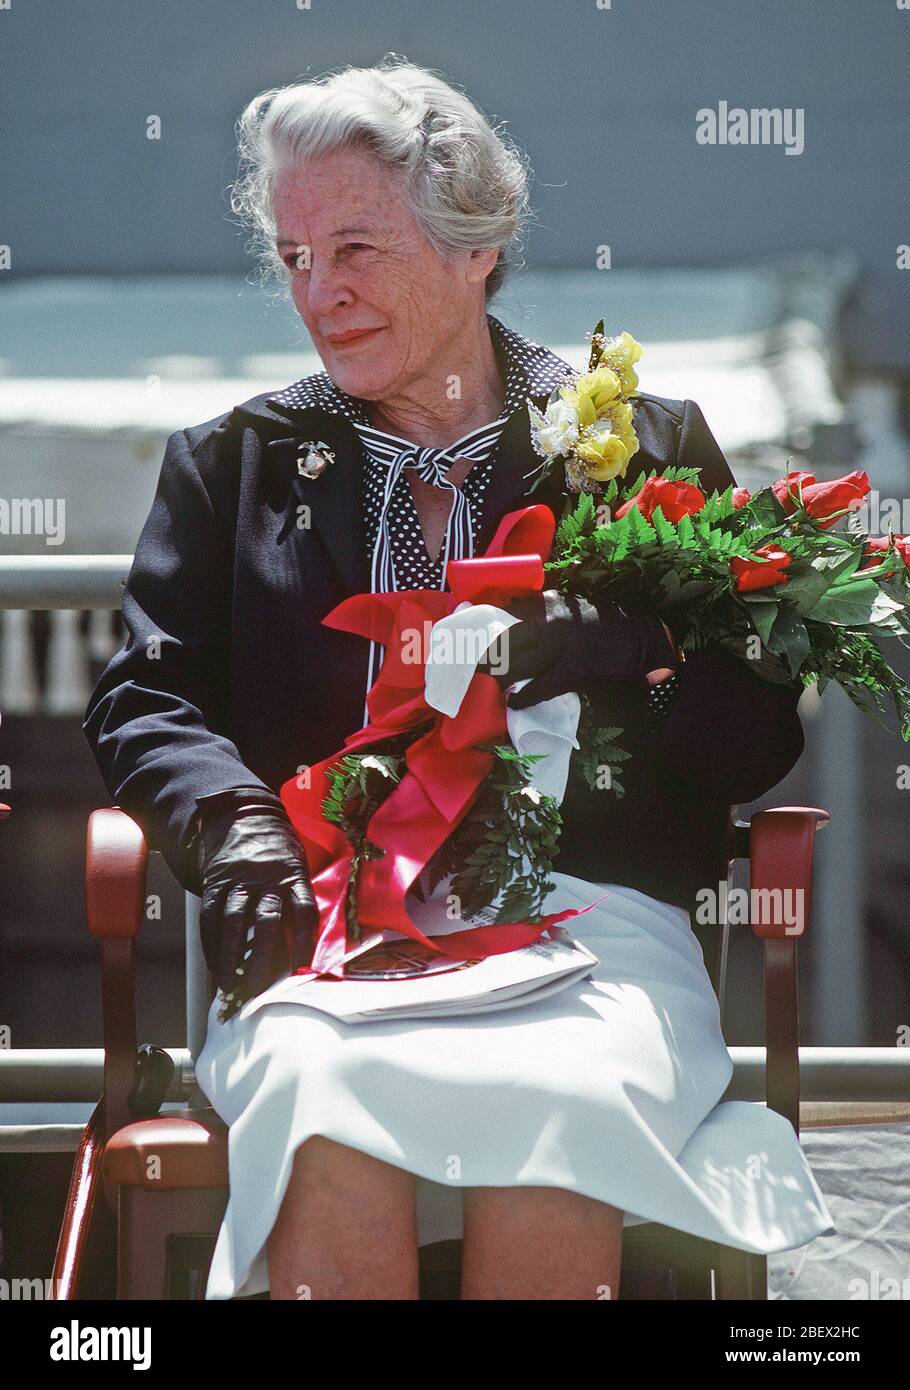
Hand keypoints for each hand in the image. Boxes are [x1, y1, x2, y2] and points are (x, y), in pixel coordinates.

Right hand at [197, 805, 318, 1018]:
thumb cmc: (276, 848)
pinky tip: (214, 963)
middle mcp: (267, 879)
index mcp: (294, 875)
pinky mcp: (215, 882)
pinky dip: (211, 943)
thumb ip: (298, 899)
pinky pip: (211, 916)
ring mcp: (239, 881)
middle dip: (261, 960)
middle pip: (266, 922)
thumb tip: (303, 946)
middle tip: (257, 988)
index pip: (303, 910)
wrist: (242, 815)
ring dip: (231, 958)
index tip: (300, 968)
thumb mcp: (298, 865)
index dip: (303, 941)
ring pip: (234, 923)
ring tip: (231, 984)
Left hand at [476, 589, 677, 709]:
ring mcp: (562, 646)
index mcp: (549, 604)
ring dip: (500, 675)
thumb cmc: (602, 620)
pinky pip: (543, 685)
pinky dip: (526, 696)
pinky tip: (514, 703)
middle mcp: (551, 622)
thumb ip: (541, 608)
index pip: (507, 613)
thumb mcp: (568, 605)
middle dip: (485, 652)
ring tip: (485, 684)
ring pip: (519, 662)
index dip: (485, 624)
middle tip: (467, 663)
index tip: (468, 631)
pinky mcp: (574, 669)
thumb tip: (507, 609)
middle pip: (507, 638)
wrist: (639, 633)